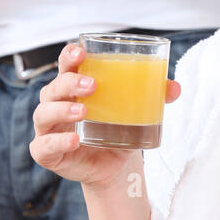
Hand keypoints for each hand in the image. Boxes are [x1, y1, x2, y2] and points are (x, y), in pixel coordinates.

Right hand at [30, 42, 180, 189]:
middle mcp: (56, 104)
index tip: (81, 52)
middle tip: (92, 85)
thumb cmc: (119, 128)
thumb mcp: (137, 110)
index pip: (66, 65)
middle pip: (53, 87)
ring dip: (61, 110)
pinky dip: (57, 141)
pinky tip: (74, 140)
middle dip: (69, 83)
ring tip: (84, 112)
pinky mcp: (48, 153)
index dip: (69, 55)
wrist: (115, 167)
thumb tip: (175, 88)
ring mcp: (49, 129)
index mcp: (74, 87)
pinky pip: (43, 146)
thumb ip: (155, 96)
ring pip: (43, 113)